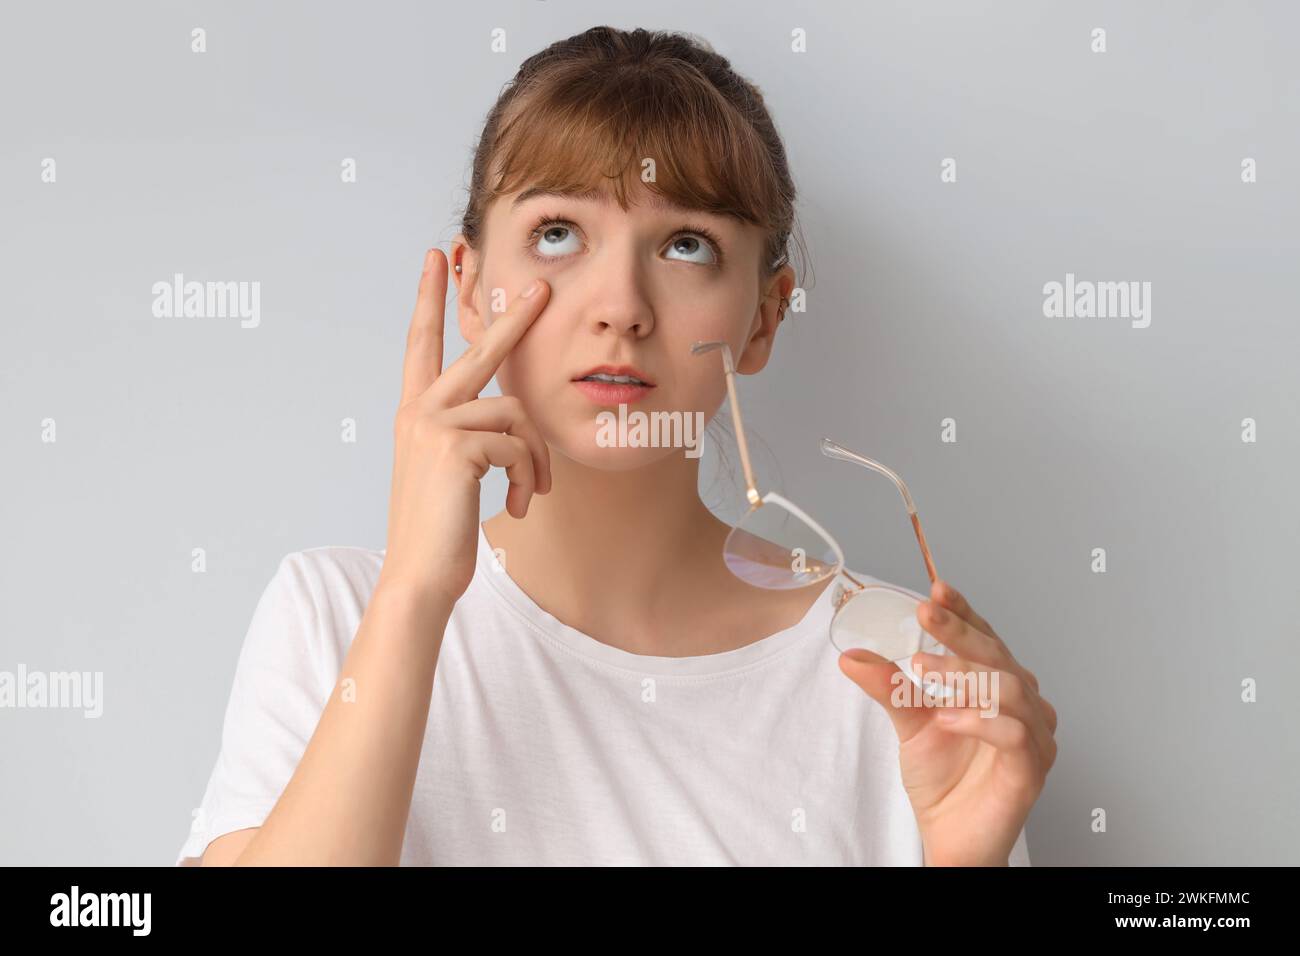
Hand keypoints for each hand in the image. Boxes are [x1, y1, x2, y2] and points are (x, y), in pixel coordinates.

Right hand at [377, 248, 552, 604]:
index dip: (428, 300)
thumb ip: (470, 436)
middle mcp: (420, 411)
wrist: (419, 577)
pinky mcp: (458, 447)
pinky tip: (520, 506)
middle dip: (514, 319)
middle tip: (542, 289)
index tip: (435, 261)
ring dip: (536, 459)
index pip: (421, 344)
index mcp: (415, 413)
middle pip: (479, 351)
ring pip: (516, 415)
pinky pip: (519, 445)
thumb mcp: (450, 474)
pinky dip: (529, 477)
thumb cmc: (439, 531)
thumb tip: (512, 423)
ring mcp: (435, 426)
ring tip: (533, 494)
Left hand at [837, 579, 1057, 865]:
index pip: (984, 638)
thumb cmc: (941, 777)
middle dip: (959, 631)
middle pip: (997, 655)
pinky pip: (1015, 733)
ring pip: (1011, 687)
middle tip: (925, 614)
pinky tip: (946, 716)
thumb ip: (888, 687)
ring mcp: (1033, 736)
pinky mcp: (1031, 769)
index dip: (963, 612)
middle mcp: (1023, 704)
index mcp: (997, 685)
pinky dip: (979, 719)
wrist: (950, 833)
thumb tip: (852, 656)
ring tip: (923, 673)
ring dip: (964, 674)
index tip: (936, 589)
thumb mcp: (907, 721)